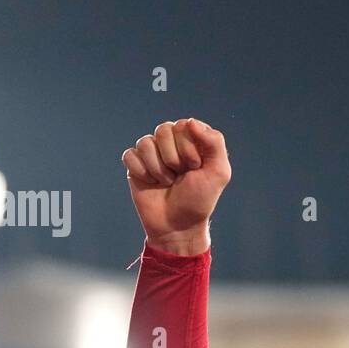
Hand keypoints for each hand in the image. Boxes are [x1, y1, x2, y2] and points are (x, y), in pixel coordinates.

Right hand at [121, 118, 230, 255]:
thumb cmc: (199, 200)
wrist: (178, 226)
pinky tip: (151, 183)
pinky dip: (142, 172)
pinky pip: (130, 155)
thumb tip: (190, 121)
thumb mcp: (218, 172)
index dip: (188, 148)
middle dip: (173, 158)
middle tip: (180, 176)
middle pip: (163, 129)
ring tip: (166, 182)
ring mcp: (152, 153)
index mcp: (192, 140)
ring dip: (158, 168)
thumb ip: (214, 143)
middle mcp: (171, 143)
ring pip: (146, 142)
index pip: (184, 125)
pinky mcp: (135, 165)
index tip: (195, 167)